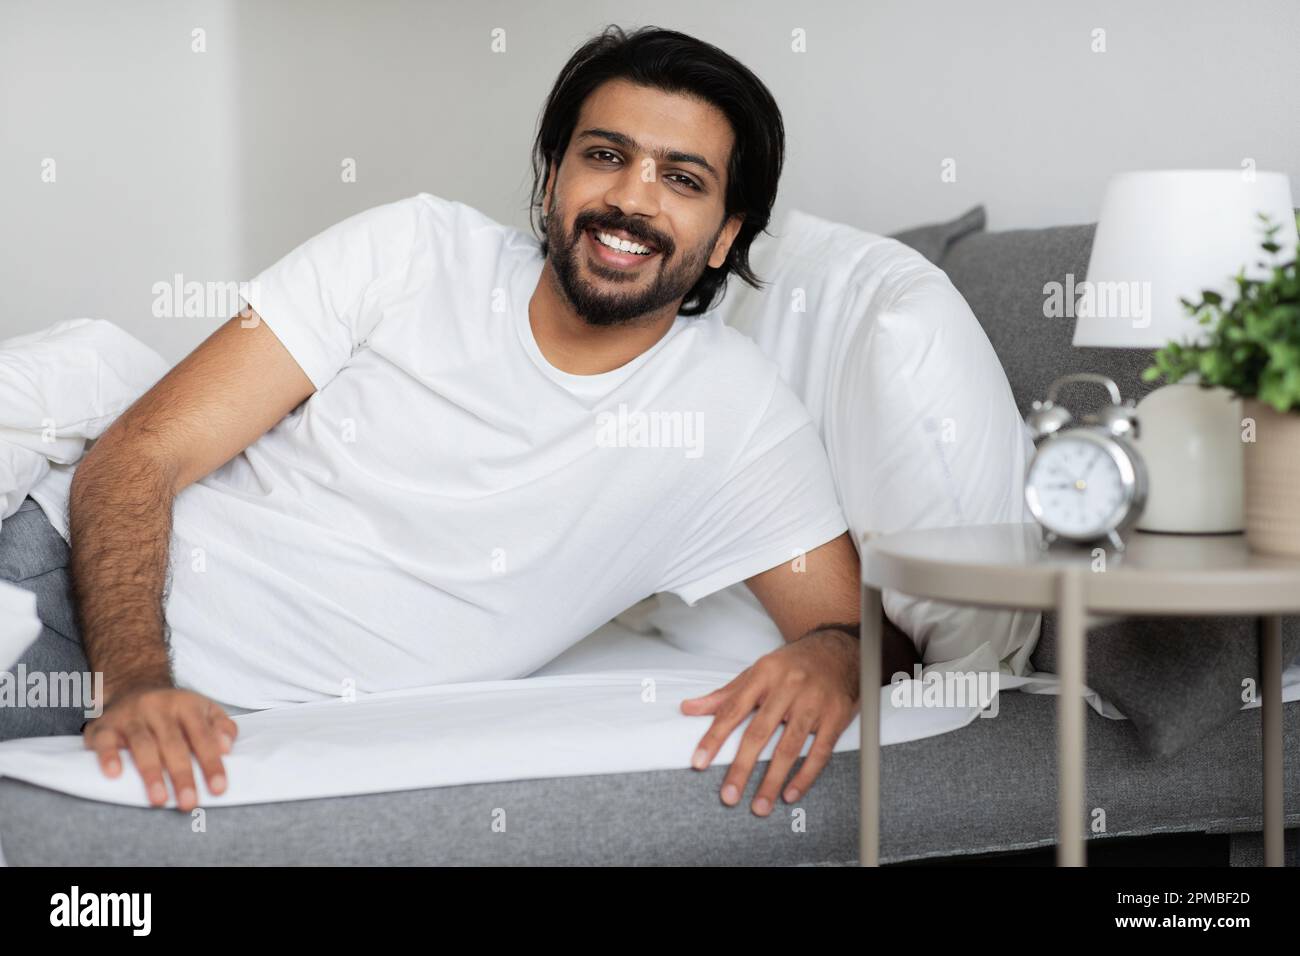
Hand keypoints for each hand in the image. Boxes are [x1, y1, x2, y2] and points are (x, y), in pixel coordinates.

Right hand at [82, 684, 238, 811]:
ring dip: (152, 773)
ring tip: (159, 799)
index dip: (211, 763)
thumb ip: (222, 727)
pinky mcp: (105, 726)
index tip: (218, 788)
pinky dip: (109, 756)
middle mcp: (159, 708)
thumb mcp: (204, 710)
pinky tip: (114, 774)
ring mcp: (131, 716)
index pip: (202, 736)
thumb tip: (226, 747)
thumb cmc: (174, 709)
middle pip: (173, 744)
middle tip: (189, 802)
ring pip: (142, 744)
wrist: (132, 685)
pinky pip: (106, 741)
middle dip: (182, 775)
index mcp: (186, 705)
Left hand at [680, 629, 858, 815]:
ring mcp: (813, 702)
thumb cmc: (791, 665)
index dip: (714, 737)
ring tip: (759, 806)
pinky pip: (820, 751)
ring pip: (789, 746)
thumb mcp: (756, 672)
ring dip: (772, 780)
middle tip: (728, 796)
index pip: (732, 710)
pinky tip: (790, 794)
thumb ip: (724, 695)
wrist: (837, 649)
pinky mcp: (835, 716)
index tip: (699, 762)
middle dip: (742, 767)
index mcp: (763, 675)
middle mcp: (787, 687)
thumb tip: (688, 708)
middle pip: (759, 732)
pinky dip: (805, 775)